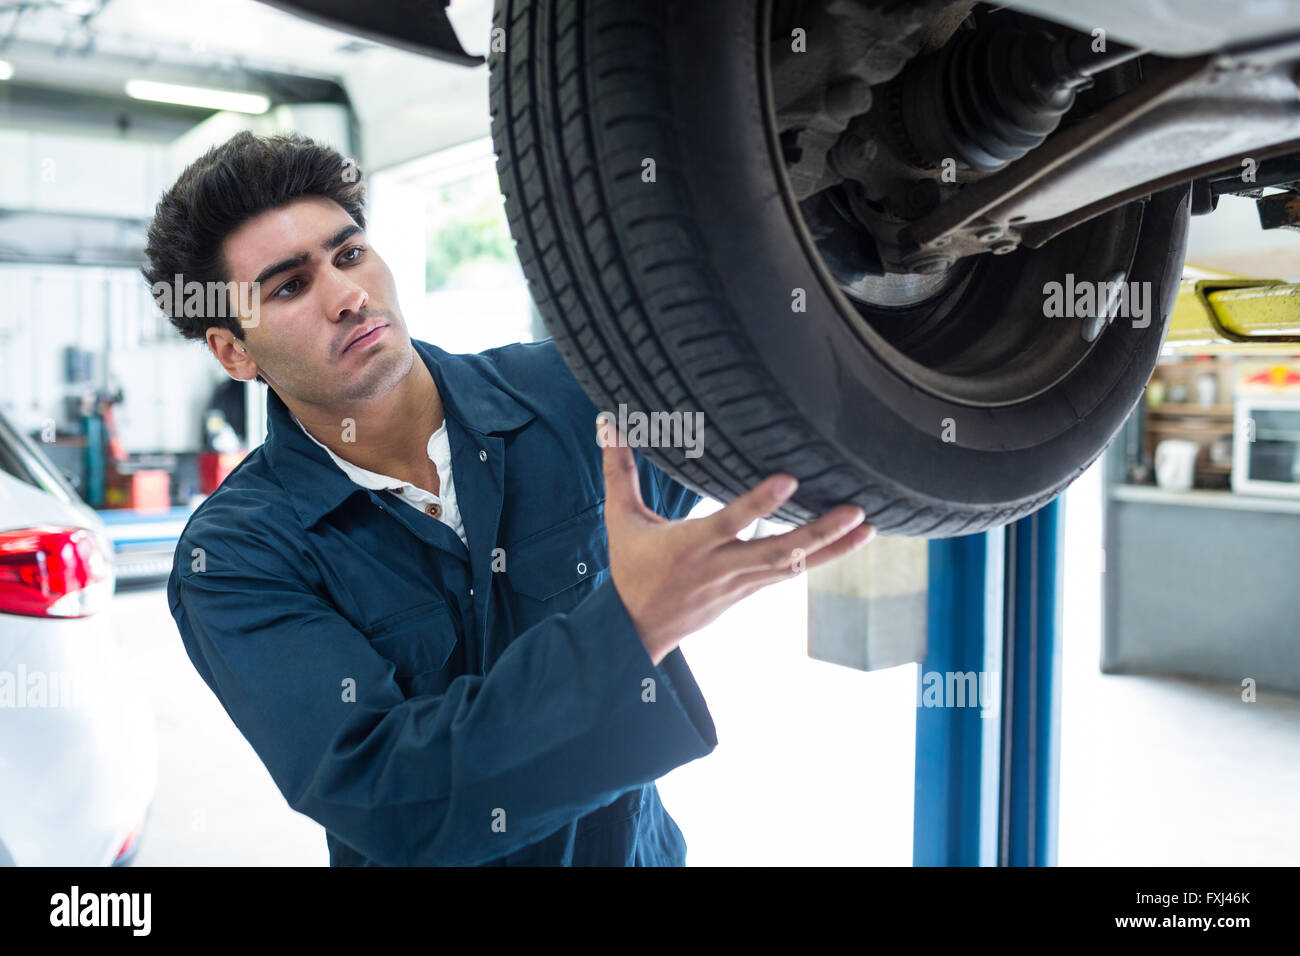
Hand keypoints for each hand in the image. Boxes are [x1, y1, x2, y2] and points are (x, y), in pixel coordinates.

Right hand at [597, 414, 874, 665]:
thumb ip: (620, 471)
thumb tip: (608, 423)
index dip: (758, 505)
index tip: (789, 481)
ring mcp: (739, 583)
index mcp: (690, 547)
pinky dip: (822, 557)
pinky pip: (791, 573)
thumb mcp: (621, 520)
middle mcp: (720, 567)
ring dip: (832, 547)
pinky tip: (851, 541)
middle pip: (776, 552)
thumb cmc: (630, 569)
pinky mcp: (749, 591)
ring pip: (792, 566)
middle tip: (856, 511)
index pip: (729, 523)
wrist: (636, 631)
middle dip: (819, 533)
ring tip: (868, 525)